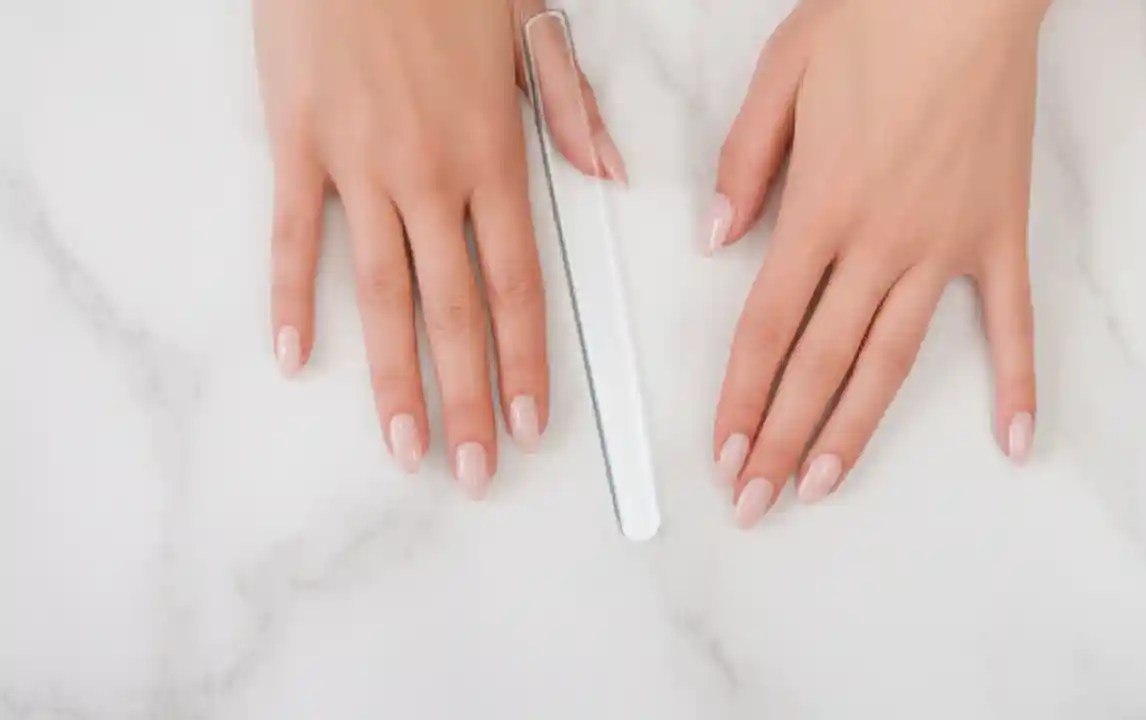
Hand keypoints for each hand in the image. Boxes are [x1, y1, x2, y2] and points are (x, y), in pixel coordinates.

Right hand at [256, 0, 624, 496]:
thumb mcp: (531, 26)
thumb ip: (572, 110)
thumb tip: (611, 178)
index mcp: (493, 152)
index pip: (519, 281)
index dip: (527, 360)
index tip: (532, 423)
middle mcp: (430, 174)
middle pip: (454, 308)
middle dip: (469, 397)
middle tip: (475, 471)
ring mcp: (358, 164)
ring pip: (380, 291)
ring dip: (393, 377)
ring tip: (405, 446)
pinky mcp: (297, 142)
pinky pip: (292, 235)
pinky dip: (290, 298)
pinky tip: (296, 357)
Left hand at [706, 0, 1049, 526]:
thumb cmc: (876, 18)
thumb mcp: (779, 76)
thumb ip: (743, 165)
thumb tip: (717, 240)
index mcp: (817, 207)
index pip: (764, 328)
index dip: (740, 399)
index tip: (724, 453)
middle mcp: (877, 242)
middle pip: (819, 363)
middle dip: (781, 441)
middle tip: (758, 502)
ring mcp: (944, 246)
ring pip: (891, 359)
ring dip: (853, 430)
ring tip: (825, 486)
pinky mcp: (999, 234)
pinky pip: (1011, 322)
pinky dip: (1016, 381)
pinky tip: (1015, 440)